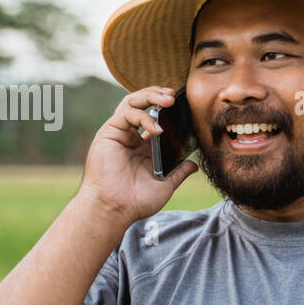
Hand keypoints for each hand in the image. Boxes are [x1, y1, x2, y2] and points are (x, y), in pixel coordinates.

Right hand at [77, 86, 197, 227]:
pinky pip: (126, 114)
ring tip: (168, 100)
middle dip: (158, 95)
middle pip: (143, 104)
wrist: (114, 209)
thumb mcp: (165, 185)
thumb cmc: (136, 201)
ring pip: (132, 102)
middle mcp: (130, 136)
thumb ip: (179, 172)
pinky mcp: (109, 133)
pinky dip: (143, 116)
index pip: (155, 118)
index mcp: (143, 146)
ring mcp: (119, 133)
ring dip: (151, 96)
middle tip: (175, 95)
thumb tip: (194, 165)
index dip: (167, 110)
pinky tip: (156, 129)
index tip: (185, 106)